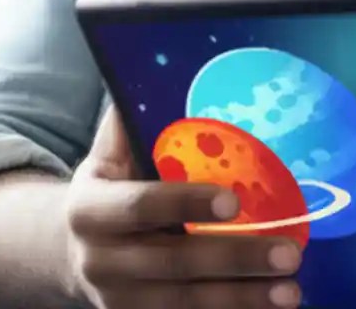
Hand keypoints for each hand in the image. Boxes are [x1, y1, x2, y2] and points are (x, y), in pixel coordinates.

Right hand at [63, 106, 303, 308]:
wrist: (64, 255)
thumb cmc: (107, 192)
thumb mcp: (106, 158)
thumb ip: (129, 124)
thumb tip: (155, 70)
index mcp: (90, 211)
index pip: (141, 206)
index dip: (186, 203)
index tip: (234, 199)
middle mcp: (100, 261)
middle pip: (174, 264)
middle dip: (236, 259)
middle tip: (289, 253)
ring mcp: (118, 301)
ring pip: (186, 304)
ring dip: (242, 299)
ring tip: (291, 291)